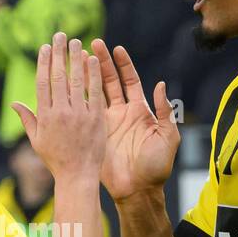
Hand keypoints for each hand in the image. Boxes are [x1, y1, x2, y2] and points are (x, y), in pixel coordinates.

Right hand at [10, 32, 105, 180]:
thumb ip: (27, 119)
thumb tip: (13, 102)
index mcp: (44, 116)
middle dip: (58, 53)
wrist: (77, 176)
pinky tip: (91, 58)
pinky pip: (93, 91)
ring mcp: (79, 114)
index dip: (43, 63)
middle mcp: (61, 112)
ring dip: (75, 57)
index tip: (45, 47)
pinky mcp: (95, 118)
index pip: (43, 82)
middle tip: (60, 35)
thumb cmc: (56, 159)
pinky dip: (92, 73)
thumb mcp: (37, 140)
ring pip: (76, 80)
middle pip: (58, 76)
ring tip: (75, 40)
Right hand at [90, 39, 178, 200]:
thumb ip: (166, 112)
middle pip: (110, 82)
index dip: (123, 65)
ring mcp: (107, 123)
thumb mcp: (168, 137)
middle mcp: (122, 113)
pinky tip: (69, 84)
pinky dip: (78, 98)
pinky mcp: (95, 134)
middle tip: (91, 45)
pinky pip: (85, 113)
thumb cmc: (157, 166)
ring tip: (76, 58)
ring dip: (87, 76)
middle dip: (101, 63)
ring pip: (95, 94)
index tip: (116, 49)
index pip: (130, 81)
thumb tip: (161, 84)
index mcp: (140, 111)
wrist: (138, 191)